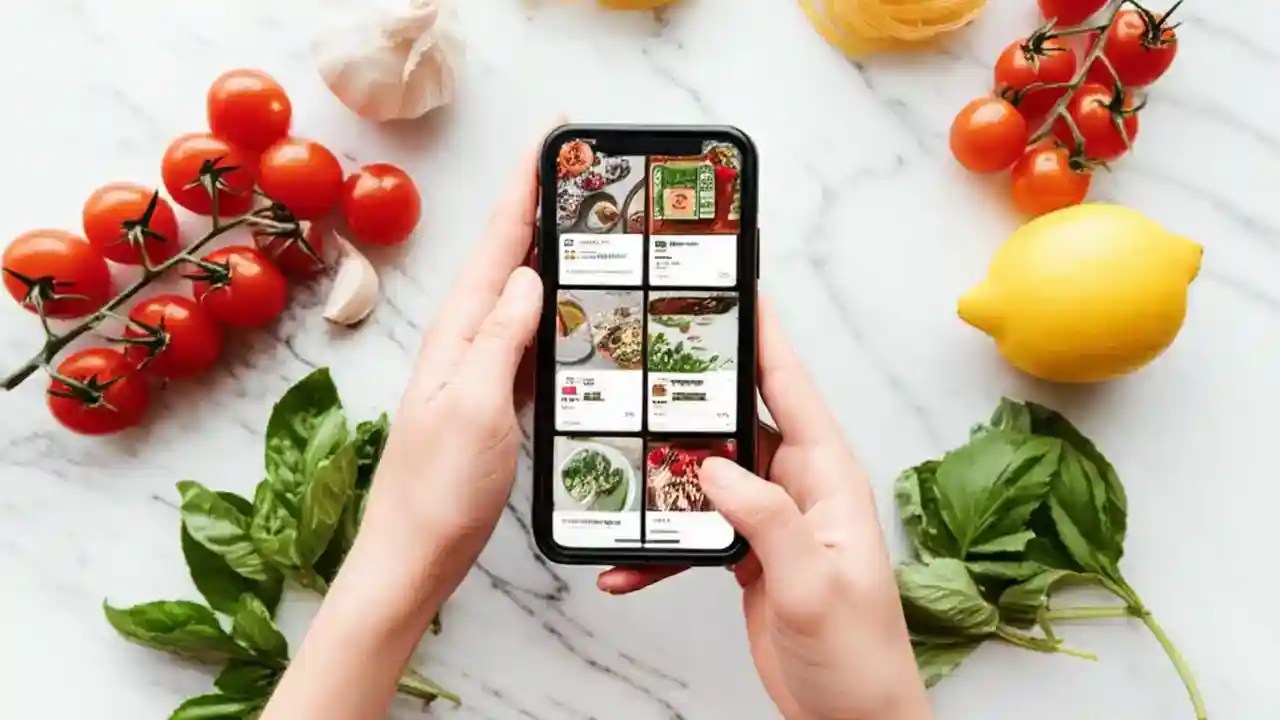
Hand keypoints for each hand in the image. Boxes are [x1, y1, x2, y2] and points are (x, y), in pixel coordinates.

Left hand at [263, 137, 545, 719]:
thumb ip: (501, 338)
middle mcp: (463, 341)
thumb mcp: (475, 407)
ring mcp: (475, 369)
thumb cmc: (439, 492)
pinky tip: (570, 308)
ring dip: (547, 251)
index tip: (554, 138)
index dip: (527, 186)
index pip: (498, 242)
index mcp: (457, 332)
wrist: (412, 556)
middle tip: (583, 168)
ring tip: (584, 221)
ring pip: (519, 293)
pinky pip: (526, 336)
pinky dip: (550, 309)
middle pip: (507, 256)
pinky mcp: (491, 398)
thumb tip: (532, 276)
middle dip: (541, 205)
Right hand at [598, 302, 928, 719]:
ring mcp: (772, 520)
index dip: (764, 334)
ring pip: (706, 474)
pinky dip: (660, 547)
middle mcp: (799, 487)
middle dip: (692, 397)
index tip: (735, 286)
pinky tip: (627, 565)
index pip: (793, 387)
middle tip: (646, 364)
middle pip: (739, 420)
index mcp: (828, 477)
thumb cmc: (858, 656)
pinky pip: (695, 530)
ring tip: (619, 472)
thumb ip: (767, 520)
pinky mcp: (748, 553)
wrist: (850, 719)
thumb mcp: (814, 584)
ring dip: (663, 481)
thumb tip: (713, 467)